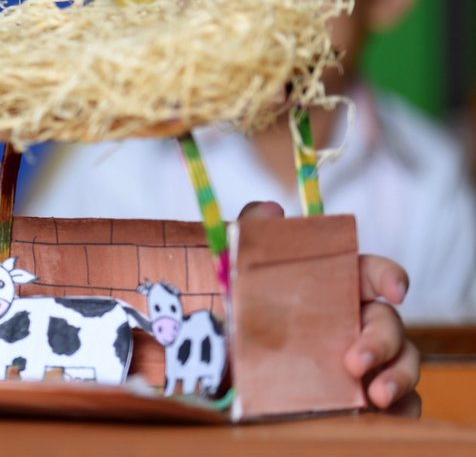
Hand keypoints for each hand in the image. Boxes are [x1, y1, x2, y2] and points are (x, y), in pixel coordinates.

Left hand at [238, 201, 419, 414]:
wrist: (222, 367)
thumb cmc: (243, 313)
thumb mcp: (237, 273)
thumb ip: (251, 235)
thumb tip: (271, 209)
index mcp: (337, 286)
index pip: (373, 273)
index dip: (390, 276)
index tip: (394, 291)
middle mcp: (358, 321)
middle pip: (389, 324)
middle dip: (380, 342)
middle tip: (353, 362)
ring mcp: (367, 360)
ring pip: (403, 364)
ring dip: (397, 379)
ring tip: (375, 397)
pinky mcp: (366, 396)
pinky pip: (401, 404)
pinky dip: (402, 410)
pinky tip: (382, 416)